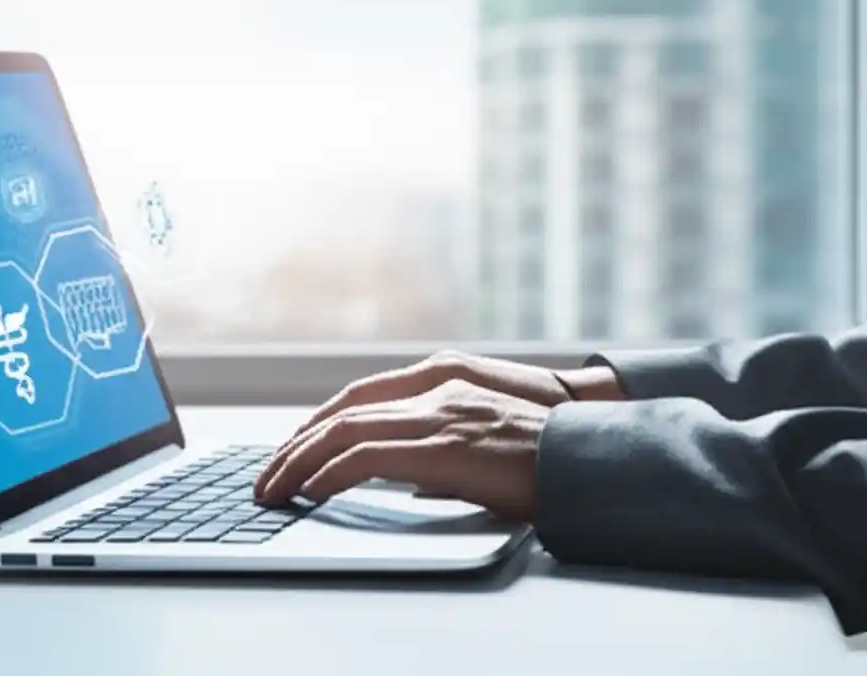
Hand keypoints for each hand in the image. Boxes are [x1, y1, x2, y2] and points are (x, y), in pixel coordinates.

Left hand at [255, 351, 618, 501]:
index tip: (292, 448)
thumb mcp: (489, 430)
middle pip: (342, 411)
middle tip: (267, 474)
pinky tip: (311, 492)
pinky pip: (365, 457)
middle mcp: (436, 386)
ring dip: (299, 462)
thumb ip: (446, 441)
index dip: (317, 422)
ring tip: (274, 489)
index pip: (359, 395)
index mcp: (445, 375)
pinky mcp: (445, 445)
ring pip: (344, 431)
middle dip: (295, 445)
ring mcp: (440, 412)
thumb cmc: (552, 443)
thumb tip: (413, 479)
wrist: (599, 444)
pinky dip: (329, 473)